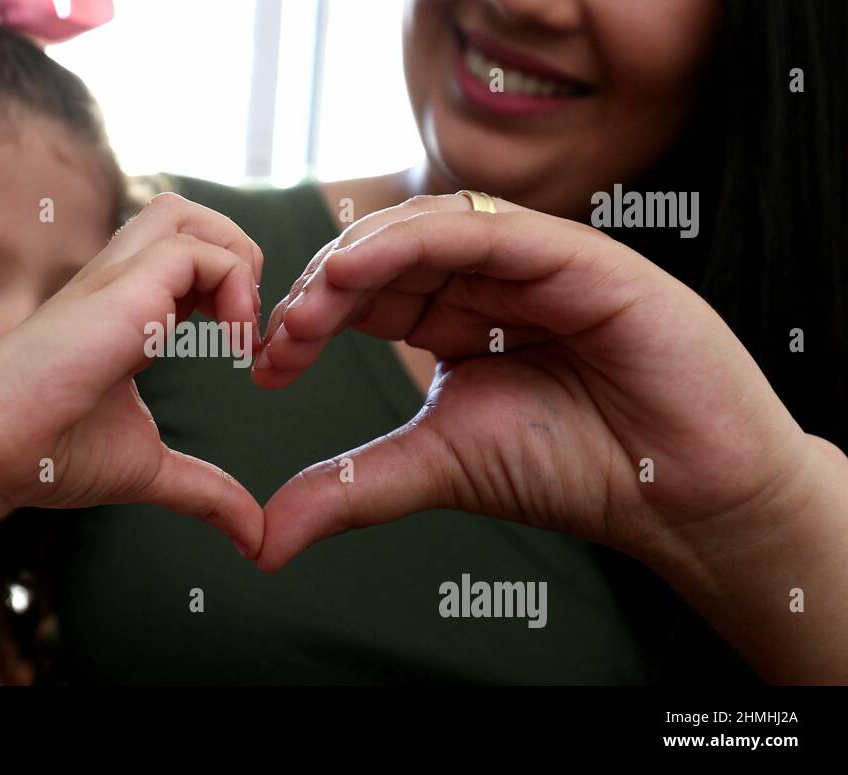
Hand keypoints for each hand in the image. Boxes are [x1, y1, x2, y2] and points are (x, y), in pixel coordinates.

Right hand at [0, 193, 264, 555]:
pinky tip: (230, 348)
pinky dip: (233, 285)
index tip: (243, 360)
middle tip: (244, 329)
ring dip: (235, 258)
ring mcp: (115, 280)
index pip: (187, 262)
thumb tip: (254, 538)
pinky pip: (196, 251)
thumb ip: (205, 491)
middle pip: (188, 216)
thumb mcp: (146, 468)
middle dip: (238, 256)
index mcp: (126, 312)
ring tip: (238, 328)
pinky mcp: (120, 290)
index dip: (231, 296)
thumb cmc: (46, 456)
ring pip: (188, 214)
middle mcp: (119, 284)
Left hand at [251, 193, 824, 577]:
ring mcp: (533, 261)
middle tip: (279, 335)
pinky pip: (488, 228)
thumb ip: (350, 488)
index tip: (266, 365)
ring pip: (426, 227)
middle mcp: (488, 279)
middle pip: (385, 254)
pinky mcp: (579, 256)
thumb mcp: (436, 468)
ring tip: (310, 303)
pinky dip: (419, 239)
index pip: (366, 294)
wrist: (680, 495)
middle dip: (323, 288)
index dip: (310, 318)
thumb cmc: (571, 469)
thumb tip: (261, 539)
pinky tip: (361, 267)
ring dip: (359, 259)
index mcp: (455, 315)